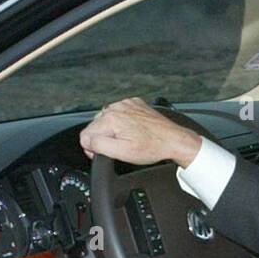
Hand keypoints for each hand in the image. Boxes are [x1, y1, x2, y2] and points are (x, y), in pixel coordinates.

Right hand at [79, 97, 202, 166]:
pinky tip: (132, 131)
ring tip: (127, 139)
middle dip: (102, 139)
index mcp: (111, 118)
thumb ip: (98, 146)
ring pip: (106, 120)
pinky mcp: (134, 104)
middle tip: (118, 148)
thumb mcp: (121, 152)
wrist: (173, 140)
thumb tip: (87, 142)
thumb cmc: (152, 147)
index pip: (85, 135)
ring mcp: (126, 104)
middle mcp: (117, 107)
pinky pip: (119, 114)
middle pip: (95, 126)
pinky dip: (122, 124)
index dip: (92, 148)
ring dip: (112, 131)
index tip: (104, 153)